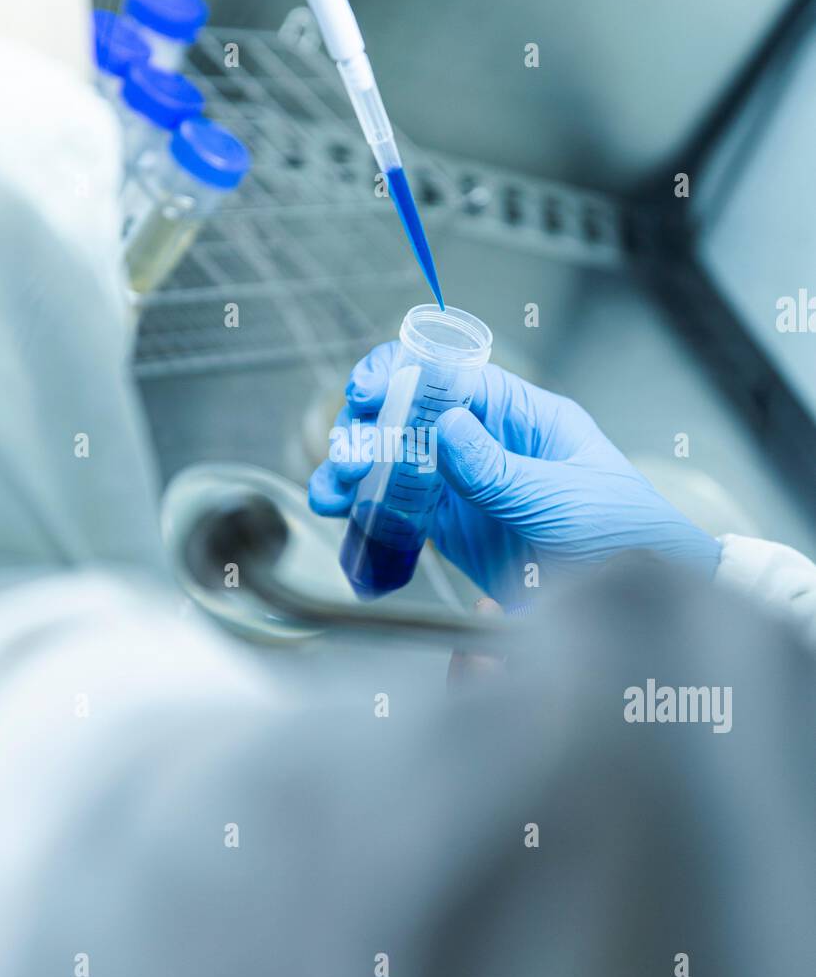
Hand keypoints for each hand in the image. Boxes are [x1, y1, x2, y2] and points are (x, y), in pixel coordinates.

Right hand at [309, 344, 720, 605]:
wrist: (646, 601)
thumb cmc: (628, 536)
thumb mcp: (563, 499)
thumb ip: (498, 469)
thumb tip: (446, 426)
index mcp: (525, 418)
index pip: (454, 378)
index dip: (405, 375)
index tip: (368, 390)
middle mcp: (489, 444)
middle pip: (413, 417)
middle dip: (370, 429)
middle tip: (348, 457)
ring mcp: (469, 486)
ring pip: (398, 464)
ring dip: (359, 473)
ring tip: (329, 494)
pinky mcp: (454, 530)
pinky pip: (402, 513)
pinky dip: (369, 515)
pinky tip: (343, 520)